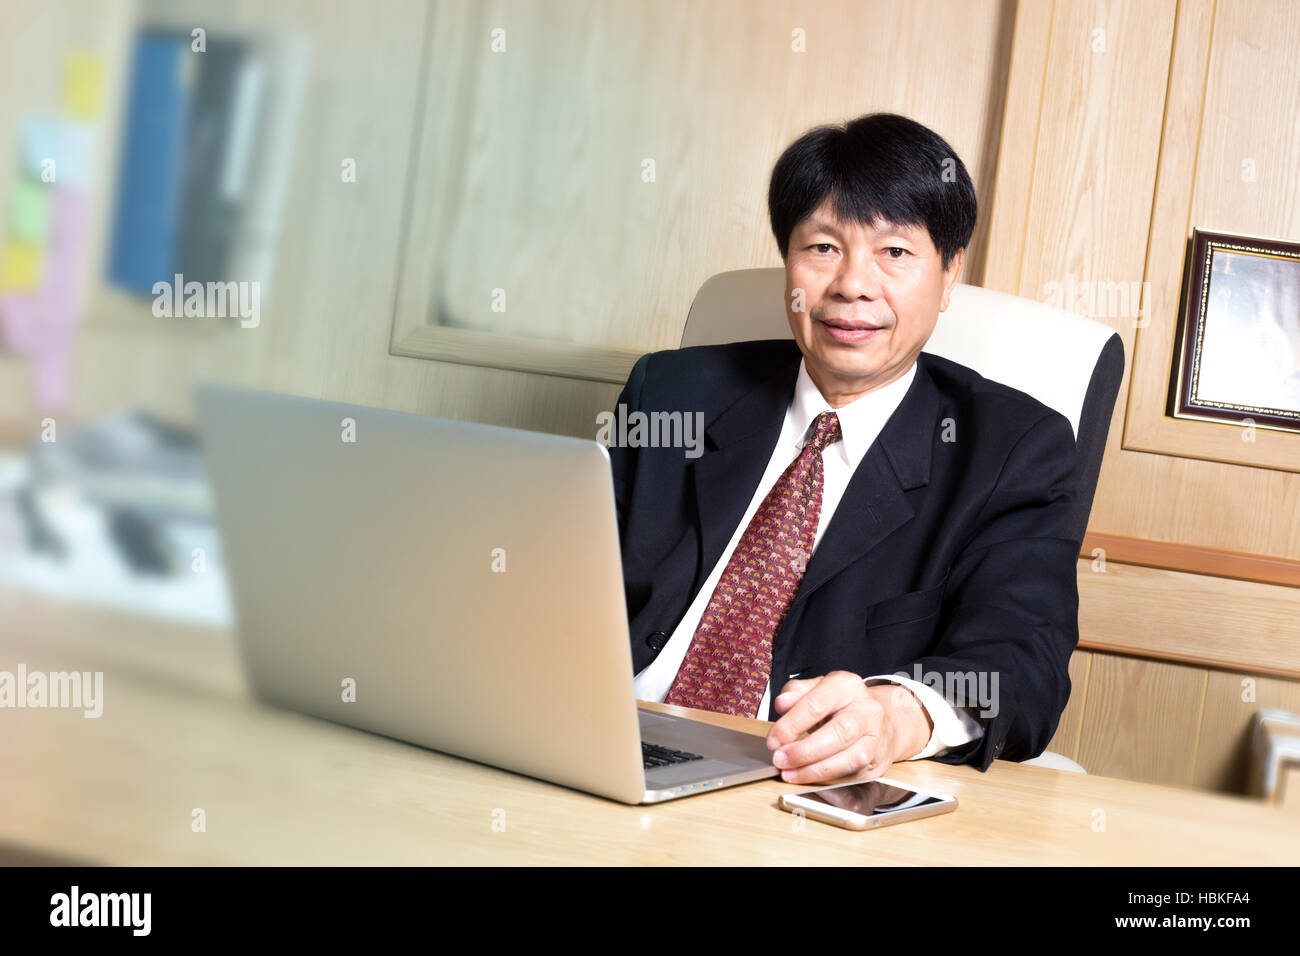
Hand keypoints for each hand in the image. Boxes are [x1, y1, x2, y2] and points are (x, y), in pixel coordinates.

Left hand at [765, 671, 933, 783]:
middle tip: (780, 759)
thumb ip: (797, 693)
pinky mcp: (877, 762)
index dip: (792, 725)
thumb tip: (783, 703)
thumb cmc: (841, 704)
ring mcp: (875, 738)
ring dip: (814, 770)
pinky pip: (851, 775)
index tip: (774, 740)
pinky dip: (826, 780)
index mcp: (847, 686)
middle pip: (838, 733)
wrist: (879, 720)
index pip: (817, 704)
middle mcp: (866, 710)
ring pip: (848, 759)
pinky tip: (806, 778)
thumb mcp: (817, 689)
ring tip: (789, 773)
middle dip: (804, 751)